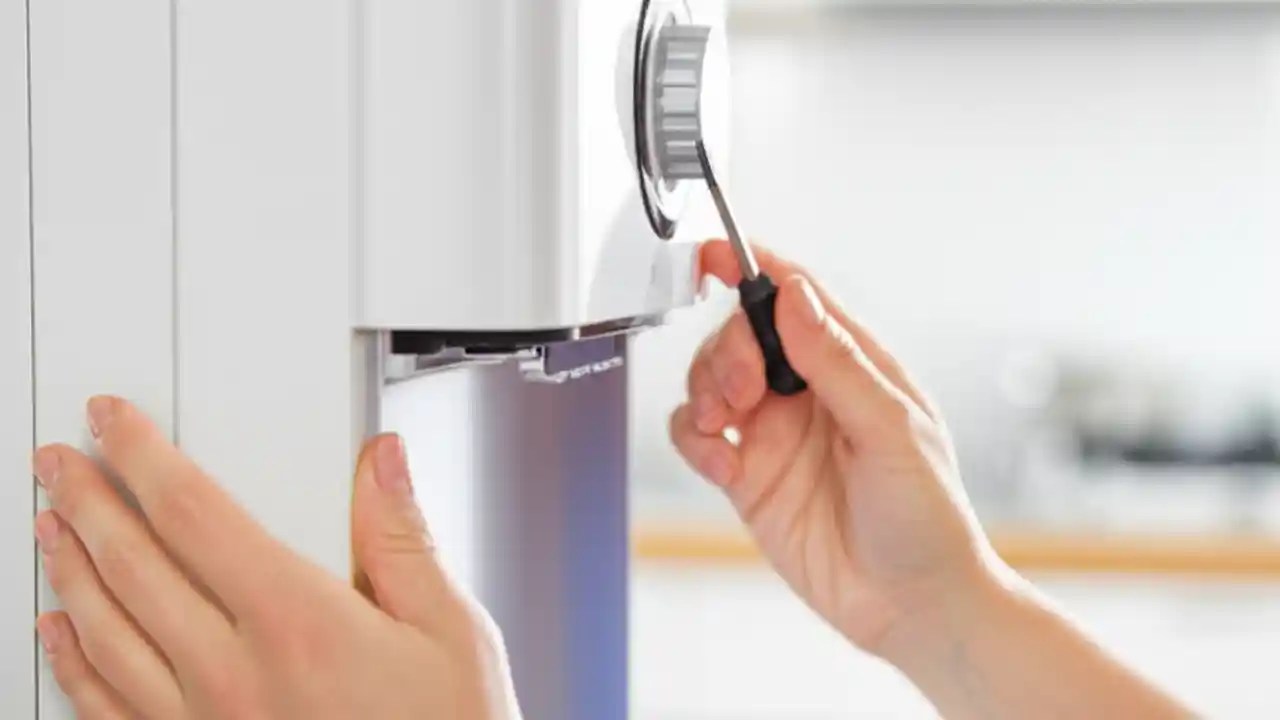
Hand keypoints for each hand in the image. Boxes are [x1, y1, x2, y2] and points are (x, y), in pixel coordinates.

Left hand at [33, 397, 519, 718]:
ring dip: (70, 571)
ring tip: (51, 527)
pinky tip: (59, 634)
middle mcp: (237, 674)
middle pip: (134, 568)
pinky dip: (73, 664)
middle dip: (88, 503)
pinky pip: (109, 709)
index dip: (143, 457)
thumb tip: (380, 463)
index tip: (116, 423)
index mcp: (300, 624)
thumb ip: (403, 540)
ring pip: (107, 634)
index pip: (195, 516)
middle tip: (61, 464)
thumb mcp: (450, 632)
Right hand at [671, 241, 1002, 655]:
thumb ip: (837, 362)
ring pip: (711, 381)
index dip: (754, 269)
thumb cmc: (928, 519)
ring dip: (704, 390)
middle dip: (727, 350)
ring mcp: (775, 435)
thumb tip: (796, 296)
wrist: (914, 607)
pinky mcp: (748, 477)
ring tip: (723, 425)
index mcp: (854, 366)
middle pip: (741, 335)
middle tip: (743, 388)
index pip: (798, 297)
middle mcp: (809, 393)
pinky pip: (698, 439)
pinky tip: (723, 466)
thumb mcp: (892, 430)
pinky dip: (695, 443)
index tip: (715, 254)